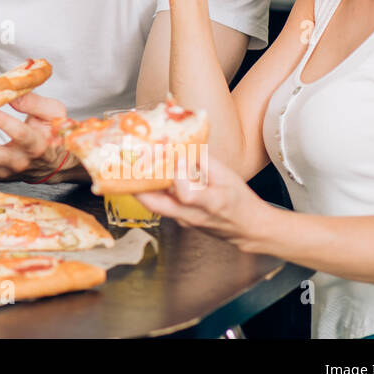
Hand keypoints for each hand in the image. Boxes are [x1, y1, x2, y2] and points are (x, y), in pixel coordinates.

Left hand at [135, 154, 266, 250]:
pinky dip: (150, 190)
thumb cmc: (239, 200)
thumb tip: (180, 146)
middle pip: (156, 205)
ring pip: (154, 205)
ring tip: (129, 165)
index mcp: (211, 203)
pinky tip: (145, 174)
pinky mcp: (178, 220)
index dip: (179, 175)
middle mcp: (193, 215)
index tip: (178, 157)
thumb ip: (204, 161)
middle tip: (126, 164)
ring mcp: (183, 220)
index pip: (187, 194)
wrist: (247, 228)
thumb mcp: (228, 176)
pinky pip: (160, 205)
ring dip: (139, 186)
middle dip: (137, 184)